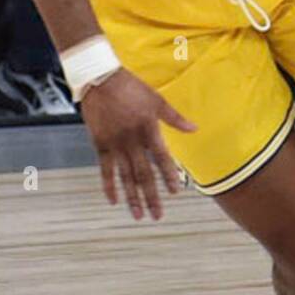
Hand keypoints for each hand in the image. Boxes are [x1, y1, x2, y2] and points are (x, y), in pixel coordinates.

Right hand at [81, 69, 196, 220]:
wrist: (100, 79)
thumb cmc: (131, 87)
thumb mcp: (156, 100)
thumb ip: (175, 118)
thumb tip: (194, 129)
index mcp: (148, 130)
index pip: (162, 158)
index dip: (169, 176)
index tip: (175, 192)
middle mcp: (132, 141)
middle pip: (144, 174)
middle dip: (152, 196)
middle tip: (157, 215)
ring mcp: (115, 145)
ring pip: (126, 177)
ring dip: (132, 197)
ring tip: (139, 215)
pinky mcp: (100, 144)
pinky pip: (105, 170)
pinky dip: (109, 185)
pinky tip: (114, 200)